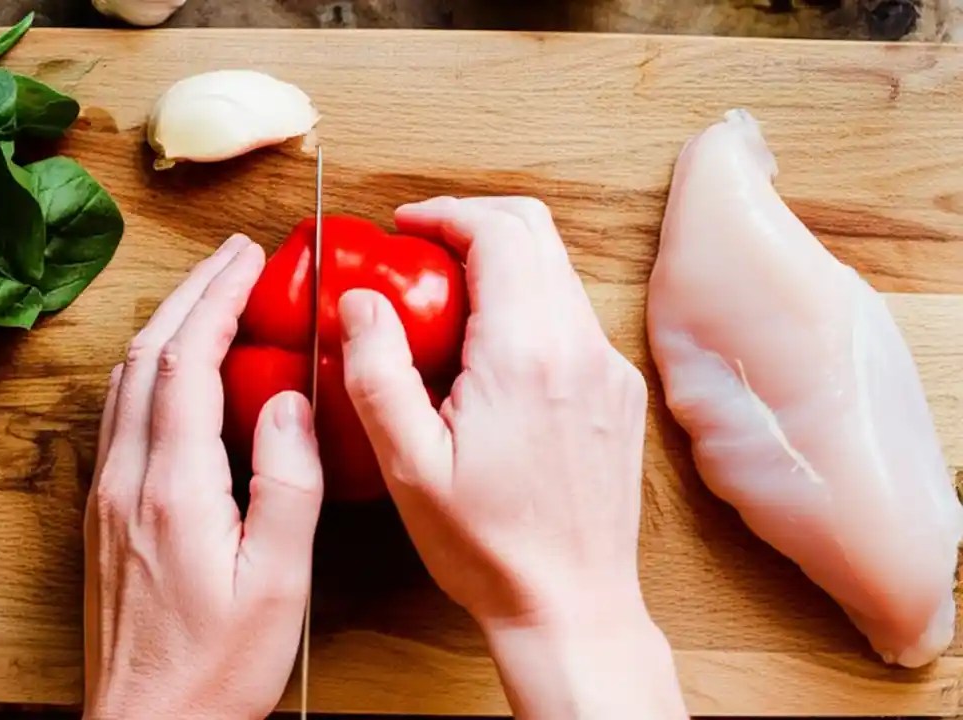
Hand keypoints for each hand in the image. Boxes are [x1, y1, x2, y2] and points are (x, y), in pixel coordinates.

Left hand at [83, 234, 323, 719]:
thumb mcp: (278, 580)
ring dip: (167, 326)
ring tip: (208, 297)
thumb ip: (287, 481)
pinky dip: (150, 371)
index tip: (249, 258)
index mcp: (172, 487)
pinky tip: (175, 374)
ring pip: (126, 382)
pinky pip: (120, 415)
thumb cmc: (217, 667)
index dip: (217, 297)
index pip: (188, 361)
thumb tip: (287, 400)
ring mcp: (107, 496)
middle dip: (190, 293)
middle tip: (232, 258)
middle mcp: (126, 479)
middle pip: (149, 356)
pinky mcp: (103, 516)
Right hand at [337, 197, 686, 718]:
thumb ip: (377, 371)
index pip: (498, 232)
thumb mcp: (408, 465)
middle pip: (536, 233)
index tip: (404, 226)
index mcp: (526, 354)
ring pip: (556, 272)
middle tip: (420, 248)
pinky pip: (571, 317)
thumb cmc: (489, 547)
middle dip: (474, 222)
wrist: (571, 605)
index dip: (445, 213)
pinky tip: (487, 350)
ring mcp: (607, 368)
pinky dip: (527, 304)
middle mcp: (578, 347)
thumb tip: (361, 301)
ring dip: (501, 263)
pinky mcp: (617, 392)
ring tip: (444, 300)